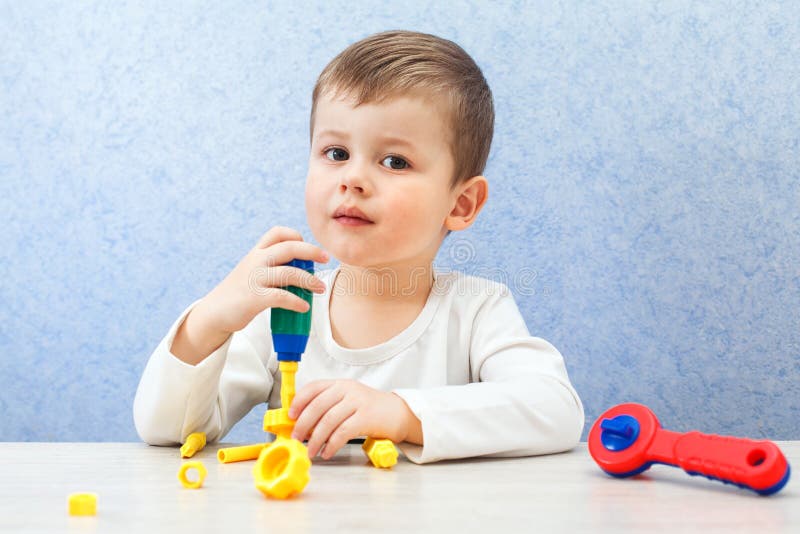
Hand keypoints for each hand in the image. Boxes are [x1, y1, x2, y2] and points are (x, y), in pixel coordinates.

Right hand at [197, 226, 329, 334]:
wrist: (214, 312)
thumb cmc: (239, 292)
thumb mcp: (252, 270)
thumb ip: (270, 265)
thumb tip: (301, 269)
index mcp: (256, 253)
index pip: (277, 232)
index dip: (295, 235)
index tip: (306, 244)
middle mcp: (256, 261)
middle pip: (288, 248)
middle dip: (311, 251)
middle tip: (326, 258)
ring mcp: (255, 279)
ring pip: (289, 273)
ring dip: (309, 280)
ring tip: (320, 288)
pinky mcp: (254, 298)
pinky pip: (282, 297)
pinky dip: (296, 301)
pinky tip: (304, 306)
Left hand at [288, 379, 418, 458]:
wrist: (398, 413)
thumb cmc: (369, 410)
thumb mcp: (348, 400)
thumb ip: (328, 406)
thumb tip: (302, 424)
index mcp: (340, 384)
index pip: (313, 387)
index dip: (299, 401)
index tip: (290, 416)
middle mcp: (348, 389)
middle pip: (318, 405)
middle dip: (303, 424)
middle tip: (296, 438)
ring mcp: (358, 402)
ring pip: (328, 420)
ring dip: (316, 439)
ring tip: (311, 451)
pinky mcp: (366, 418)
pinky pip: (343, 432)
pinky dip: (331, 444)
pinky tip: (327, 452)